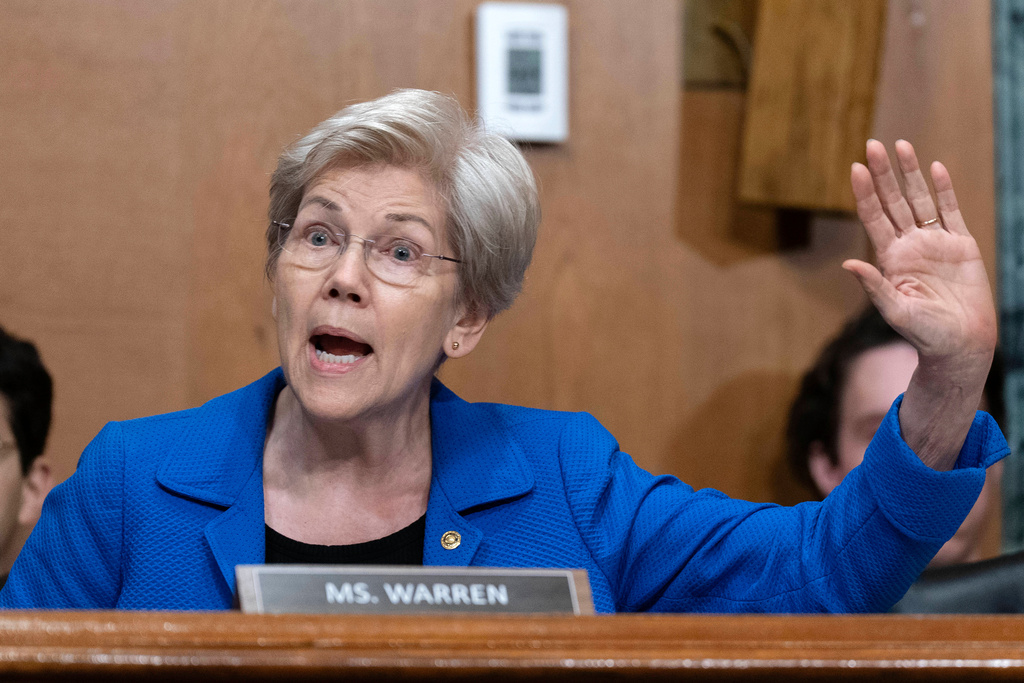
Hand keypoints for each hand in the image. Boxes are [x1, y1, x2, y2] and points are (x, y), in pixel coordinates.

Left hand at [845, 139, 996, 362]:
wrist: (961, 344)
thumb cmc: (924, 333)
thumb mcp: (895, 310)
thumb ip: (874, 286)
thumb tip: (848, 263)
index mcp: (890, 259)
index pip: (873, 218)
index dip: (864, 193)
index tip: (855, 168)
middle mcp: (909, 246)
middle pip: (893, 201)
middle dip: (883, 173)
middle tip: (873, 145)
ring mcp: (935, 243)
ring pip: (920, 200)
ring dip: (910, 173)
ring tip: (901, 145)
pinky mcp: (961, 245)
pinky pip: (951, 211)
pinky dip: (944, 190)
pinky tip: (936, 168)